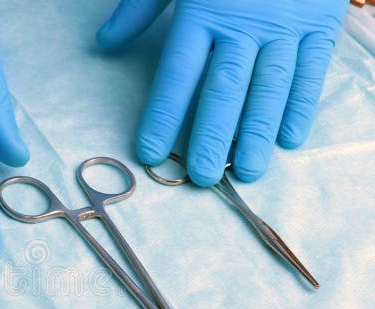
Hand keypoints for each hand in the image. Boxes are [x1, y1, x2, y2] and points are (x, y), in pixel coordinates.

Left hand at [96, 0, 346, 184]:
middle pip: (225, 88)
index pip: (178, 73)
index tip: (150, 152)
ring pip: (270, 86)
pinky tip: (290, 139)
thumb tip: (103, 44)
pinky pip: (312, 69)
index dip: (163, 115)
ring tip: (247, 173)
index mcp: (202, 10)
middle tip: (204, 177)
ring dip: (258, 133)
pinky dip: (302, 105)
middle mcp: (244, 22)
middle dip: (213, 136)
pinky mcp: (320, 22)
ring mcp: (286, 23)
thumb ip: (139, 9)